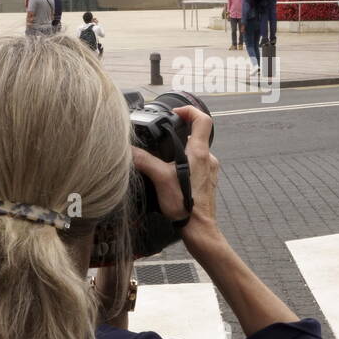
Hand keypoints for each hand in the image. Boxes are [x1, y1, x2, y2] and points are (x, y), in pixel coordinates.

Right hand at [131, 106, 219, 253]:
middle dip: (181, 132)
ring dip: (183, 150)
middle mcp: (208, 158)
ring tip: (166, 158)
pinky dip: (187, 164)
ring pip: (198, 151)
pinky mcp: (208, 181)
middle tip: (165, 135)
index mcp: (198, 152)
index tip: (175, 113)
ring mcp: (210, 170)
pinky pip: (199, 165)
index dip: (189, 111)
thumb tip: (128, 150)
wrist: (199, 228)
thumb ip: (143, 161)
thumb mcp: (159, 178)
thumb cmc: (184, 204)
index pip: (202, 120)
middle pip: (199, 135)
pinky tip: (174, 175)